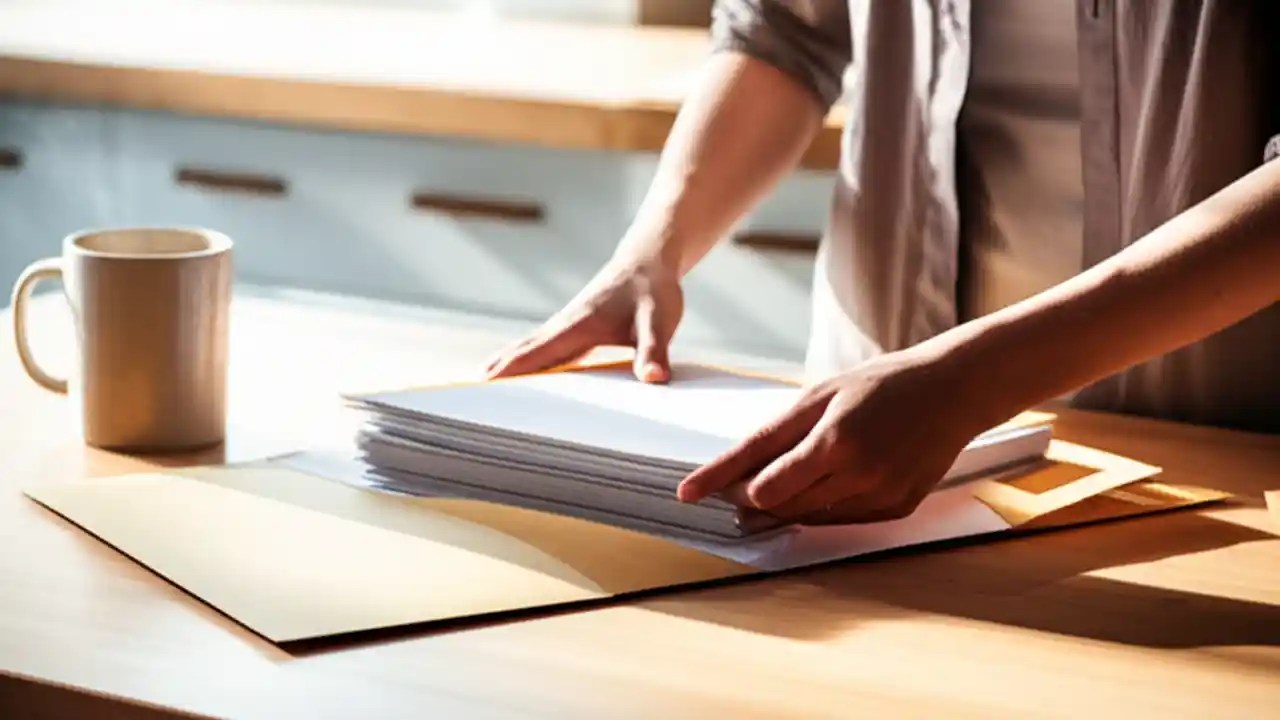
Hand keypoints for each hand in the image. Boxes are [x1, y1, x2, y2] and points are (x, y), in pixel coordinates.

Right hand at [486, 248, 684, 382]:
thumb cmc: (653, 290)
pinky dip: (524, 360)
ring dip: (506, 364)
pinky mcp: (572, 329)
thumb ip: (654, 350)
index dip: (513, 366)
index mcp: (580, 324)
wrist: (648, 261)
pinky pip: (542, 348)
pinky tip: (516, 373)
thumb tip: (653, 379)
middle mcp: (565, 324)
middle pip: (524, 349)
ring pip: (530, 347)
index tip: (485, 381)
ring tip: (480, 385)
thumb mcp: (660, 320)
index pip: (540, 349)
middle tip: (466, 392)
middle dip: (498, 369)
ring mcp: (566, 326)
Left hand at [677, 349, 990, 524]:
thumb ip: (779, 433)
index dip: (719, 484)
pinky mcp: (897, 509)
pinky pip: (842, 521)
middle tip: (735, 482)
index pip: (761, 476)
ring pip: (808, 517)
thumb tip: (740, 471)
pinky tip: (828, 480)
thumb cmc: (882, 383)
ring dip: (785, 503)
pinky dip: (822, 507)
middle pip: (779, 503)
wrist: (953, 390)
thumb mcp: (821, 394)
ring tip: (785, 475)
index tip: (686, 493)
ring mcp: (880, 495)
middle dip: (750, 494)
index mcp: (833, 440)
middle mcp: (856, 473)